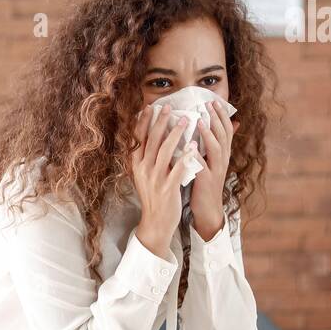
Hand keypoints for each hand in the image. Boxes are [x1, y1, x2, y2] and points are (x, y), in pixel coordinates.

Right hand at [130, 105, 190, 257]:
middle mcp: (143, 170)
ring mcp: (155, 179)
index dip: (143, 122)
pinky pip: (177, 169)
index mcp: (137, 165)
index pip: (138, 139)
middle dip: (160, 122)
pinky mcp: (167, 188)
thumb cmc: (153, 197)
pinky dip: (185, 157)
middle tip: (168, 107)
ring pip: (164, 152)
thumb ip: (148, 158)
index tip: (149, 108)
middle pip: (151, 141)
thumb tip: (154, 138)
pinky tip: (193, 147)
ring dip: (175, 134)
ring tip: (185, 121)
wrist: (155, 222)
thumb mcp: (145, 176)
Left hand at [189, 101, 238, 240]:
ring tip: (201, 121)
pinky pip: (203, 167)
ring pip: (216, 149)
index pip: (226, 130)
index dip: (221, 115)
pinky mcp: (206, 181)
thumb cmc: (207, 182)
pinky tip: (190, 148)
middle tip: (209, 104)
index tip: (214, 100)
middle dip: (217, 119)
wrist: (208, 209)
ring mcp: (216, 170)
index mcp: (223, 154)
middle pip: (223, 135)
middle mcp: (222, 160)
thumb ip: (216, 143)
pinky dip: (198, 157)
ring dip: (209, 134)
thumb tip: (228, 125)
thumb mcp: (214, 160)